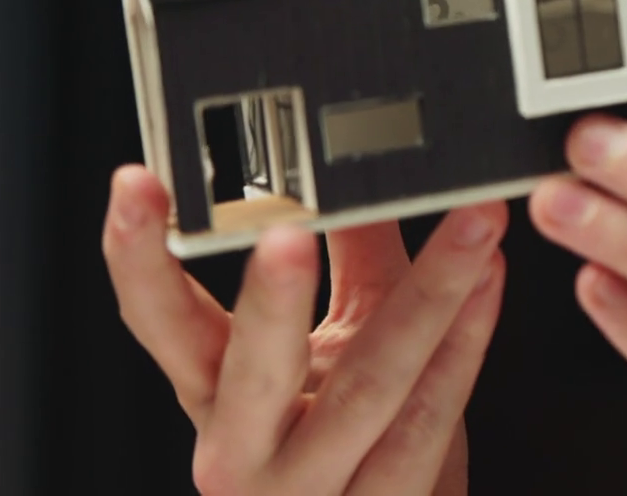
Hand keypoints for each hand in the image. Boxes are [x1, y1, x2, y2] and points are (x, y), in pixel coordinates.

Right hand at [102, 166, 507, 495]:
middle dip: (273, 299)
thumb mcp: (338, 346)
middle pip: (255, 369)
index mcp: (219, 396)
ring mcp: (314, 490)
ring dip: (427, 298)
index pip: (161, 322)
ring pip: (369, 390)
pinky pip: (429, 421)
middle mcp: (246, 451)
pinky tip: (488, 283)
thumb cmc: (359, 443)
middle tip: (289, 231)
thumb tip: (360, 164)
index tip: (138, 184)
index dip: (141, 257)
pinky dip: (465, 344)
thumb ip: (349, 255)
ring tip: (469, 226)